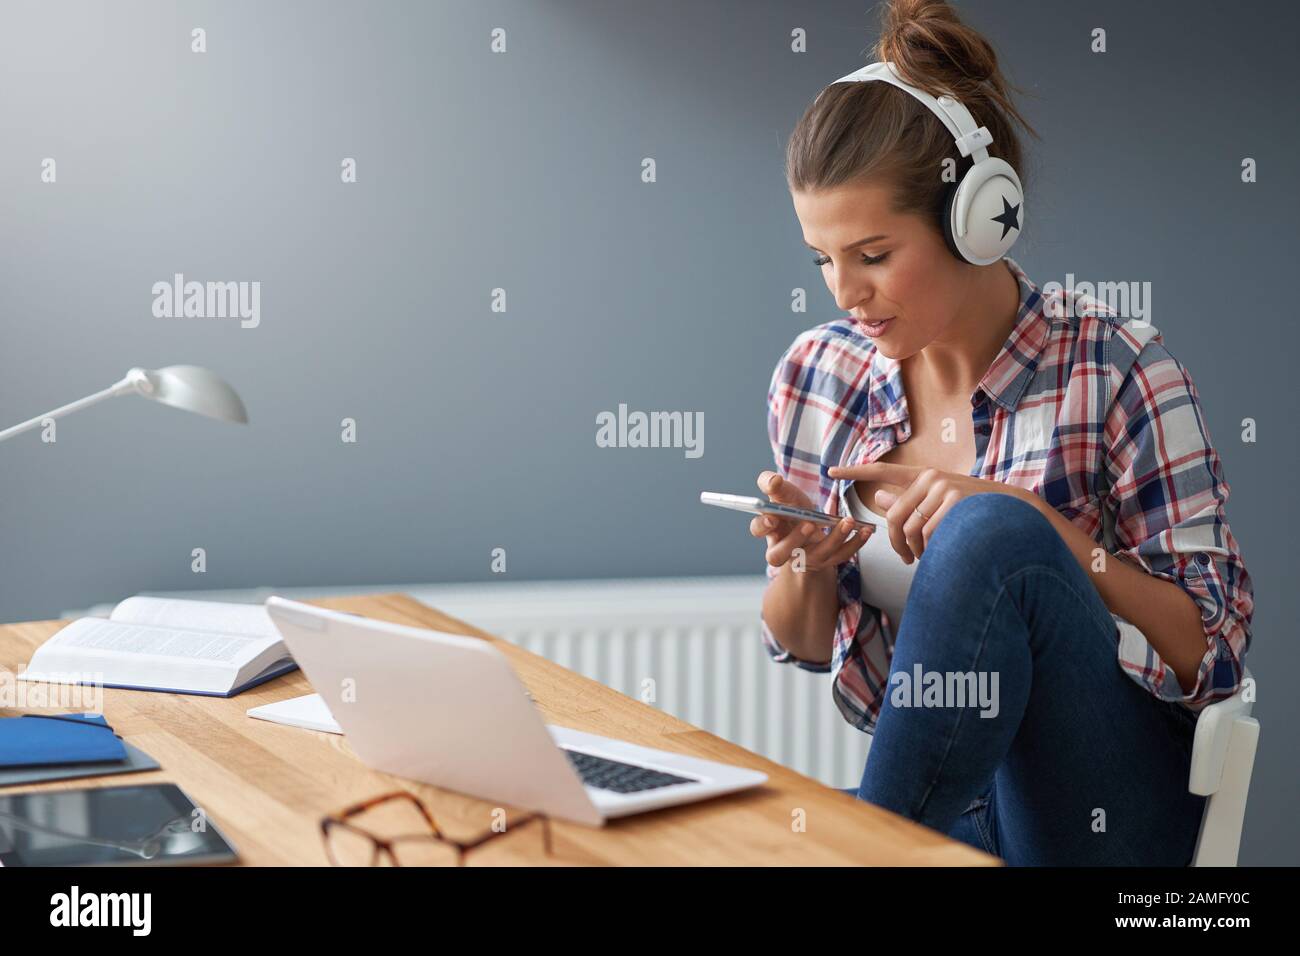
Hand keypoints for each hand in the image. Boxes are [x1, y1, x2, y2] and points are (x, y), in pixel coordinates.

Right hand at [751, 471, 873, 572]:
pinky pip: (840, 556)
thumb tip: (774, 481)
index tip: (772, 519)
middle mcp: (782, 550)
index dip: (762, 526)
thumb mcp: (782, 492)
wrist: (810, 525)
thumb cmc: (792, 506)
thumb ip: (772, 483)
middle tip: (809, 524)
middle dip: (794, 540)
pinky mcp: (826, 561)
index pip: (758, 530)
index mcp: (768, 529)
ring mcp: (805, 559)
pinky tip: (866, 529)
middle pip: (780, 555)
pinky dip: (855, 543)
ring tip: (847, 521)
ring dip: (833, 539)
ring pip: (816, 555)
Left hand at [826, 462, 1034, 564]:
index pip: (883, 471)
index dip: (855, 471)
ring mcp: (943, 488)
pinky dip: (933, 551)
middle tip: (904, 558)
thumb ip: (910, 501)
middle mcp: (931, 478)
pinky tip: (944, 552)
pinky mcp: (955, 502)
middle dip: (897, 543)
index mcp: (924, 477)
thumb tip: (878, 498)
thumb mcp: (941, 503)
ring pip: (912, 530)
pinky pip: (930, 536)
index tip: (831, 471)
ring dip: (917, 551)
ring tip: (929, 556)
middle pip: (895, 517)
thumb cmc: (976, 513)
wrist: (1016, 513)